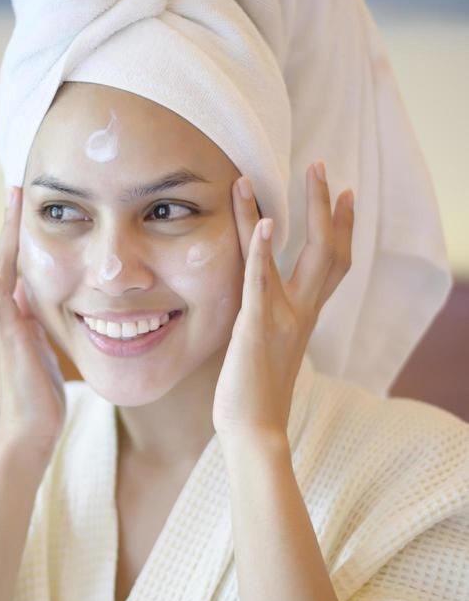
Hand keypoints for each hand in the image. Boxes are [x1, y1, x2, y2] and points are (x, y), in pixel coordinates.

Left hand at [212, 162, 353, 442]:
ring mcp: (281, 318)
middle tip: (322, 167)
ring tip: (277, 175)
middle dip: (324, 206)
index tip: (345, 194)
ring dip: (283, 210)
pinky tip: (258, 222)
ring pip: (291, 254)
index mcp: (304, 316)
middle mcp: (300, 312)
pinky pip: (260, 283)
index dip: (340, 228)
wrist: (255, 433)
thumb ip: (268, 323)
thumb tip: (260, 308)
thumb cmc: (255, 395)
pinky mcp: (256, 328)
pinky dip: (260, 251)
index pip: (332, 264)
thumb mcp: (266, 349)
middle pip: (326, 250)